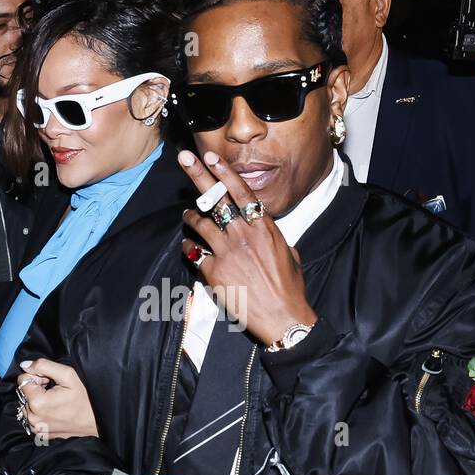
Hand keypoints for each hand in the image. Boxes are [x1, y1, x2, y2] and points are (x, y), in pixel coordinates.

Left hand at [17, 358, 97, 439]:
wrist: (95, 423)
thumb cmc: (84, 399)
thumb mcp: (68, 376)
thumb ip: (44, 366)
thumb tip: (25, 365)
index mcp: (37, 402)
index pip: (23, 379)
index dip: (37, 377)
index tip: (49, 382)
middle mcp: (33, 417)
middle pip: (23, 393)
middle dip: (36, 389)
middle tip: (54, 392)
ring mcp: (35, 427)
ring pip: (26, 405)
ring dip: (37, 400)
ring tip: (54, 402)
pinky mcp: (39, 433)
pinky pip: (31, 417)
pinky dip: (39, 412)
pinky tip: (53, 411)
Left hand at [177, 149, 316, 345]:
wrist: (283, 317)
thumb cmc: (290, 287)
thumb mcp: (289, 253)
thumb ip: (272, 236)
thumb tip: (264, 229)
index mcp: (264, 227)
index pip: (241, 192)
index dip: (224, 172)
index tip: (211, 156)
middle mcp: (244, 234)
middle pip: (216, 199)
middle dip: (198, 175)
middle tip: (184, 158)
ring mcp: (227, 252)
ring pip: (200, 223)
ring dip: (191, 215)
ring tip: (188, 213)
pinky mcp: (214, 271)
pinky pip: (193, 252)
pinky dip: (189, 247)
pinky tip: (189, 246)